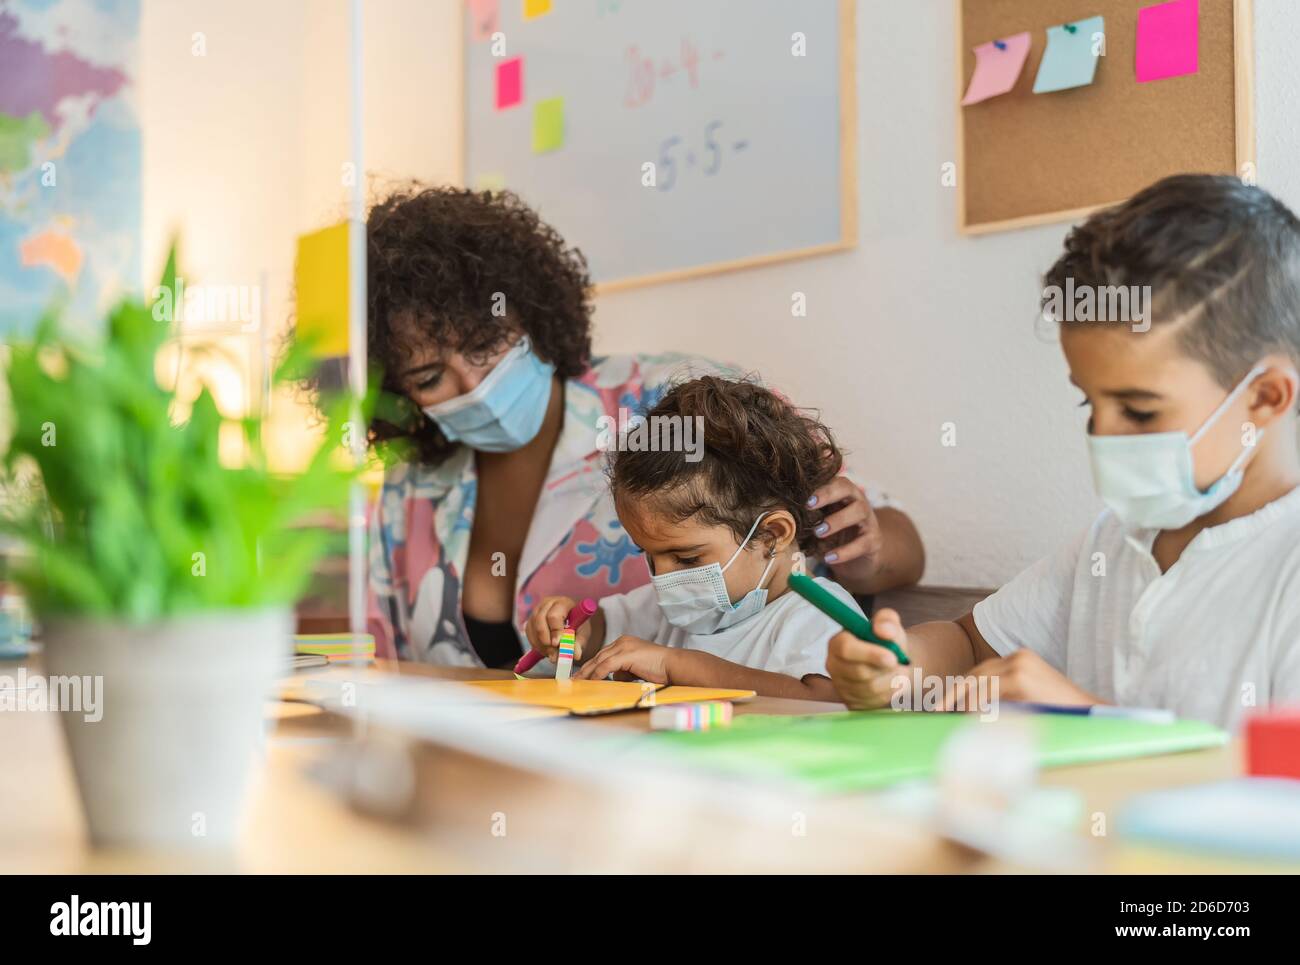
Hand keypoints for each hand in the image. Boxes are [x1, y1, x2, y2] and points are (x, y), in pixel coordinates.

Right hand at [523, 596, 591, 661]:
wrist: (572, 624)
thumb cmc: (578, 627)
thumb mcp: (582, 634)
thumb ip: (579, 643)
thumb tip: (576, 654)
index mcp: (563, 602)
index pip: (554, 615)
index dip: (554, 630)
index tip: (557, 644)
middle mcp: (548, 603)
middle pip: (540, 620)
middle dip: (545, 639)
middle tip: (553, 654)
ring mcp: (537, 611)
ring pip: (533, 628)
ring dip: (541, 645)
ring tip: (553, 655)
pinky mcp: (530, 620)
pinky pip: (529, 634)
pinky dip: (537, 645)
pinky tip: (547, 651)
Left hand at [574, 635, 673, 683]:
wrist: (673, 665)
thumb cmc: (658, 669)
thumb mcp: (635, 668)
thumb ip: (623, 670)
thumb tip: (612, 678)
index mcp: (624, 643)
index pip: (602, 655)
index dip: (590, 666)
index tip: (581, 676)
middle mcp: (622, 641)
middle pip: (598, 656)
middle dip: (585, 669)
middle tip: (574, 680)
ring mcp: (624, 646)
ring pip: (599, 660)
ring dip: (588, 673)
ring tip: (578, 683)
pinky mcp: (626, 654)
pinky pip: (607, 666)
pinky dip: (598, 675)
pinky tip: (592, 682)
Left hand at [808, 476, 882, 575]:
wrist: (856, 562)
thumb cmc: (834, 537)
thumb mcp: (819, 524)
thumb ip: (807, 516)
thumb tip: (782, 512)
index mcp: (842, 494)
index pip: (834, 481)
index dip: (820, 487)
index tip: (804, 499)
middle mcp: (857, 502)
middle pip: (848, 488)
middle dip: (829, 494)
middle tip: (809, 506)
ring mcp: (868, 521)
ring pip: (859, 511)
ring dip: (837, 520)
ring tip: (819, 533)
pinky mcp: (874, 541)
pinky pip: (863, 543)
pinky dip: (845, 551)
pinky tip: (829, 558)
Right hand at [825, 607, 910, 709]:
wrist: (893, 663)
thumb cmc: (887, 641)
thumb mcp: (889, 624)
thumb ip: (887, 620)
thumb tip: (883, 629)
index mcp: (838, 642)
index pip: (845, 648)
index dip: (869, 653)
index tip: (892, 657)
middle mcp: (834, 665)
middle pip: (858, 672)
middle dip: (885, 669)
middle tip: (899, 663)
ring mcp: (841, 686)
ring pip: (869, 688)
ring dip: (891, 680)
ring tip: (898, 671)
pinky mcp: (852, 702)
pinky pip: (874, 702)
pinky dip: (890, 692)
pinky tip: (892, 682)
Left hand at [942, 649, 1096, 710]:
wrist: (1091, 715)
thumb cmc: (1058, 712)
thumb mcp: (1027, 697)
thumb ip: (1004, 696)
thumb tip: (969, 708)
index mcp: (1020, 657)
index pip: (982, 670)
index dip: (962, 686)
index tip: (946, 702)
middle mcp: (1018, 656)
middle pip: (976, 673)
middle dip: (955, 692)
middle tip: (938, 710)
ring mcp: (1019, 666)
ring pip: (979, 683)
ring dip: (962, 702)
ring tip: (950, 717)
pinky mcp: (1021, 679)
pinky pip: (988, 693)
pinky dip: (976, 706)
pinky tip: (969, 718)